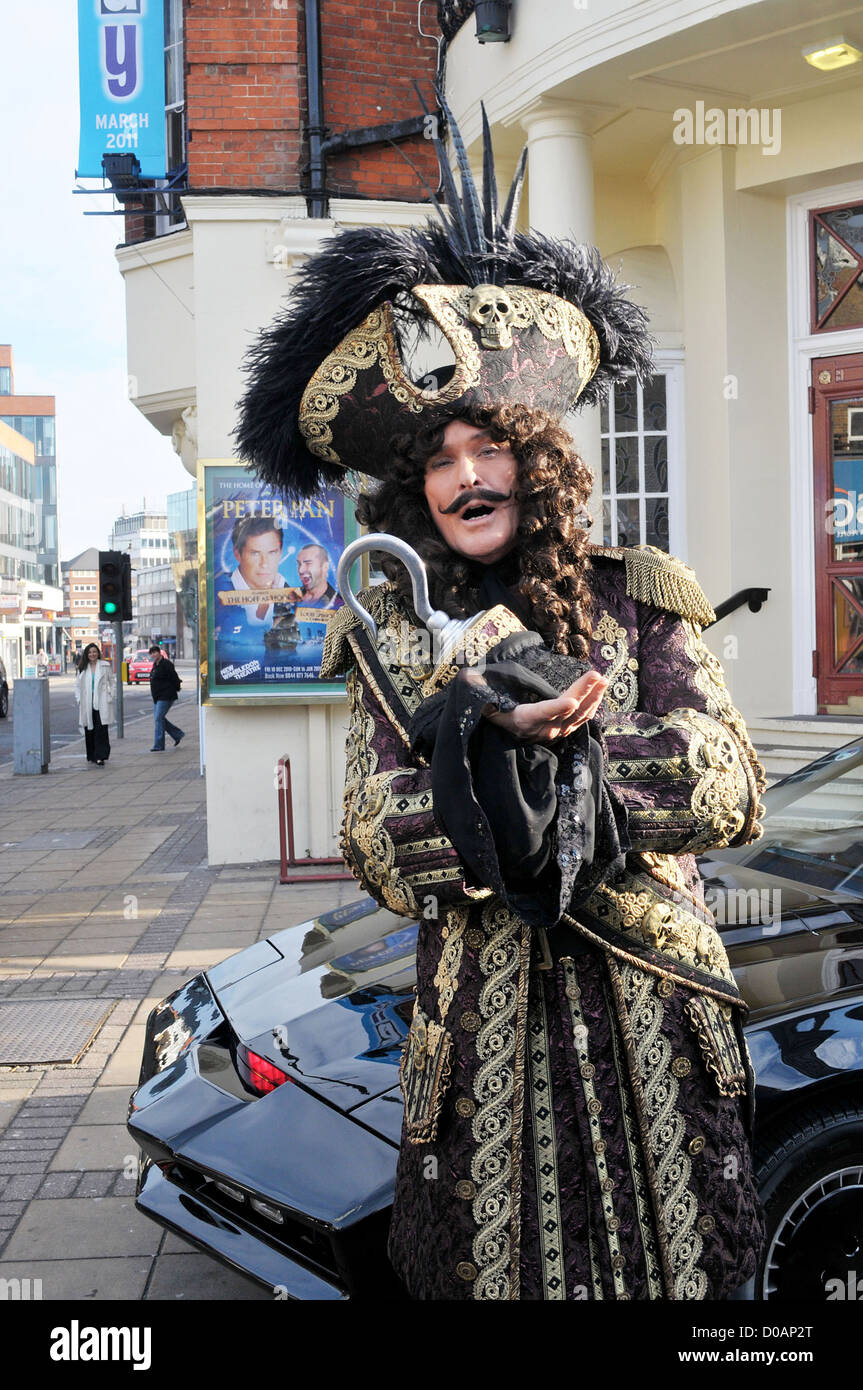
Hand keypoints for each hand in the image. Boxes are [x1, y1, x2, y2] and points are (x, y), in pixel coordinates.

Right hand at [485, 670, 607, 741]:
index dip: (556, 708)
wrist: (502, 734)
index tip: (571, 701)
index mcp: (523, 720)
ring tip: (603, 680)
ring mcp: (554, 732)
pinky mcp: (562, 731)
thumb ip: (479, 688)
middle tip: (596, 675)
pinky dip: (591, 706)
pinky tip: (599, 693)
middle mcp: (541, 729)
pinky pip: (581, 720)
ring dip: (592, 698)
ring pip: (578, 717)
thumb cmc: (494, 710)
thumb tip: (468, 676)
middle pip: (566, 712)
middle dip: (583, 693)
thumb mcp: (485, 700)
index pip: (541, 713)